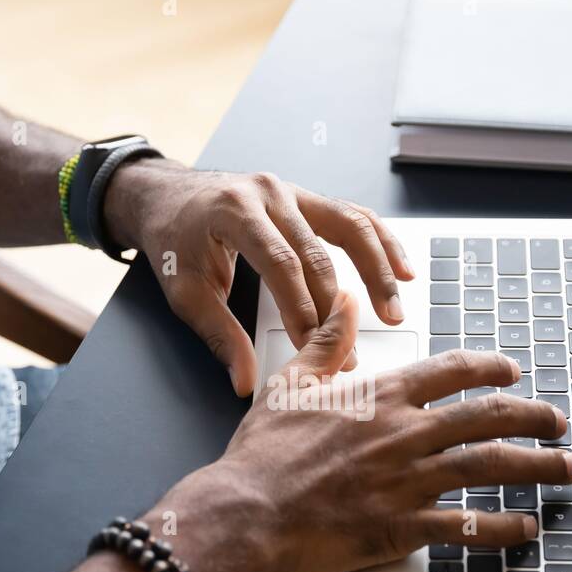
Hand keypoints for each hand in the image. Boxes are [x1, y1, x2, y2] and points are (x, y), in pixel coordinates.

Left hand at [104, 159, 414, 395]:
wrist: (168, 197)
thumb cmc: (175, 242)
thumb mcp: (185, 292)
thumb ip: (219, 336)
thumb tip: (245, 381)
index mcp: (235, 212)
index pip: (281, 265)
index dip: (302, 309)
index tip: (316, 349)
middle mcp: (270, 194)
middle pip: (319, 253)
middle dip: (336, 309)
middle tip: (349, 353)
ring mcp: (294, 191)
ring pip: (351, 226)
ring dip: (378, 271)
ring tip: (393, 311)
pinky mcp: (309, 198)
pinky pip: (354, 217)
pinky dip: (383, 243)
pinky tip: (403, 270)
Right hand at [139, 292, 571, 571]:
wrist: (246, 510)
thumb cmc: (263, 455)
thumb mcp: (291, 385)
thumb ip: (326, 344)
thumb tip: (344, 307)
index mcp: (381, 397)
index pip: (451, 372)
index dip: (489, 369)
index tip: (512, 372)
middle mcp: (403, 434)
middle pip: (488, 416)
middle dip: (534, 417)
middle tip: (558, 423)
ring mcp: (407, 480)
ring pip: (490, 465)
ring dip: (537, 465)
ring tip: (566, 467)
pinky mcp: (402, 526)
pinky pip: (467, 526)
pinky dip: (503, 527)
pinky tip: (527, 526)